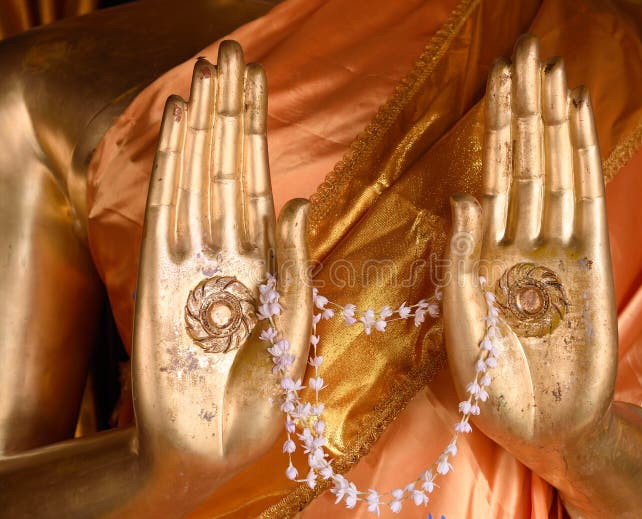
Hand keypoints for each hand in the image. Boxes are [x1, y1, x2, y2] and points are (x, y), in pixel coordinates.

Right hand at [133, 41, 310, 475]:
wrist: (212, 449)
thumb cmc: (259, 399)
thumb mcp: (293, 331)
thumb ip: (293, 268)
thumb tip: (294, 202)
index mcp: (261, 263)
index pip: (257, 178)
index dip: (256, 129)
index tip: (256, 79)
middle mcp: (225, 251)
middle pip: (226, 164)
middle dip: (229, 109)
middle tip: (229, 51)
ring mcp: (191, 259)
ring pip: (198, 173)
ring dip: (202, 122)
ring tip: (205, 70)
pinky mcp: (160, 279)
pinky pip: (165, 208)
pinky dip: (171, 163)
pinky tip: (177, 122)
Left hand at [443, 35, 615, 474]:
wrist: (543, 428)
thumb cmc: (492, 387)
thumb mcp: (462, 326)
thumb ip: (462, 260)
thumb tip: (466, 195)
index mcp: (484, 253)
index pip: (492, 173)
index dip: (495, 125)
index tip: (497, 77)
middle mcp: (520, 241)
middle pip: (524, 160)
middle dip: (524, 107)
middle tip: (527, 52)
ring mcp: (558, 250)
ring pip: (555, 171)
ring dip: (554, 123)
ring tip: (554, 74)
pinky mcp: (591, 267)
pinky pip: (589, 204)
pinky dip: (586, 162)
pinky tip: (581, 125)